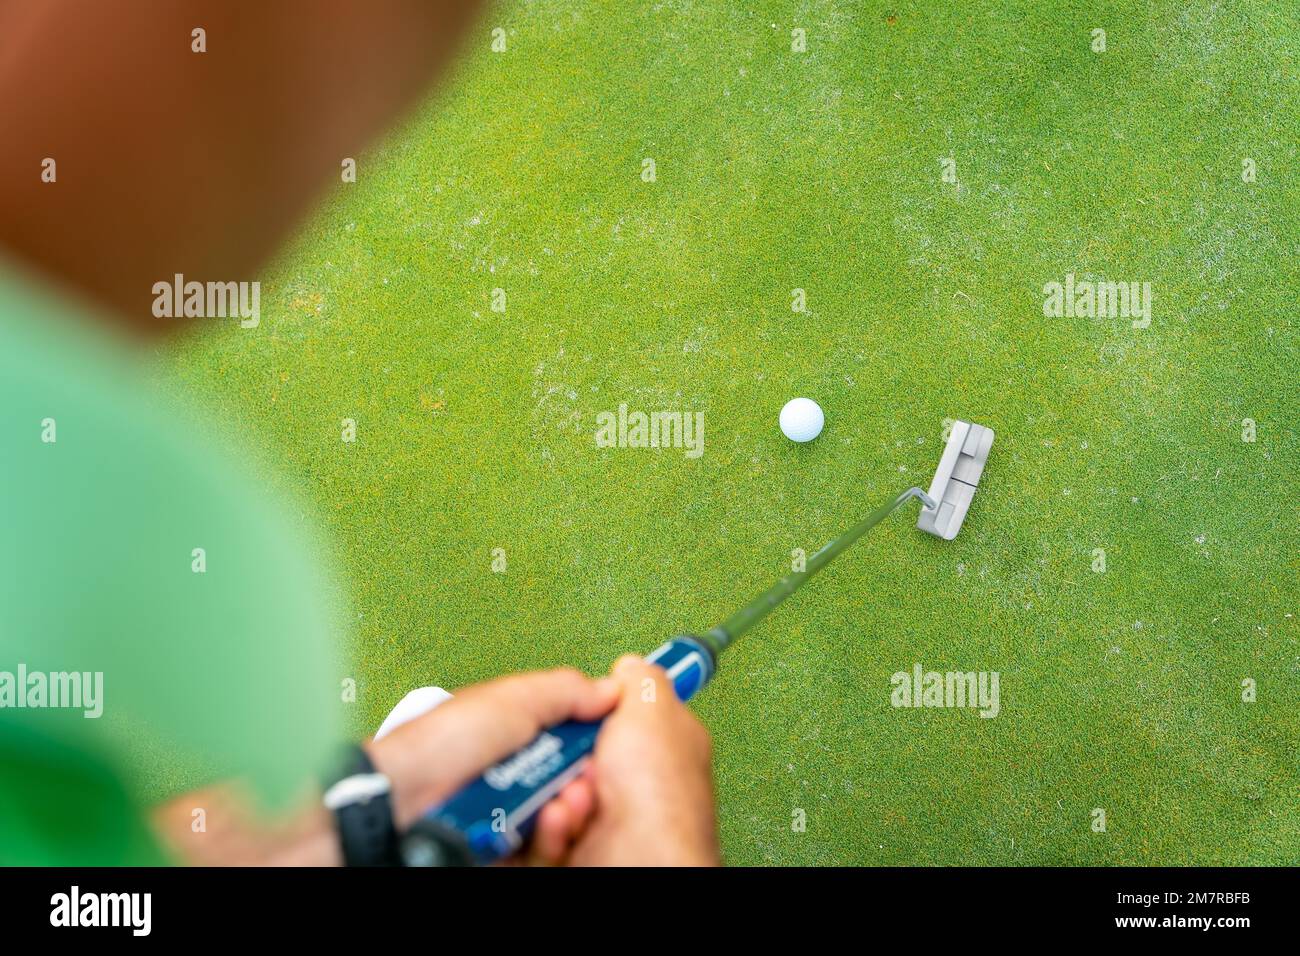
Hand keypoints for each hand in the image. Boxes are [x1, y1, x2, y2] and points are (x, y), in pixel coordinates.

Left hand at [366, 668, 617, 864]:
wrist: (402, 801)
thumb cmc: (437, 745)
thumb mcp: (510, 699)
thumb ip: (563, 690)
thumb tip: (610, 687)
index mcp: (522, 731)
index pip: (580, 737)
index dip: (599, 742)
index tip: (614, 742)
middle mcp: (521, 772)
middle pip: (579, 780)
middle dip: (588, 778)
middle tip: (584, 776)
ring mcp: (515, 812)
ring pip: (568, 818)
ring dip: (572, 808)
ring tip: (562, 801)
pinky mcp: (511, 850)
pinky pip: (548, 850)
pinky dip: (553, 839)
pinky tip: (546, 822)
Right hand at [568, 656, 719, 865]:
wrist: (639, 857)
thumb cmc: (658, 793)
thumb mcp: (652, 711)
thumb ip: (641, 680)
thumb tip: (631, 664)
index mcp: (665, 742)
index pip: (627, 712)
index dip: (600, 709)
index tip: (581, 708)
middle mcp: (639, 780)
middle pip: (583, 748)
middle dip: (568, 751)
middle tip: (574, 755)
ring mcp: (610, 813)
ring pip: (560, 786)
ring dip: (557, 787)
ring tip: (573, 793)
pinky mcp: (583, 843)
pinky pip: (551, 824)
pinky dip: (552, 822)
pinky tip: (566, 818)